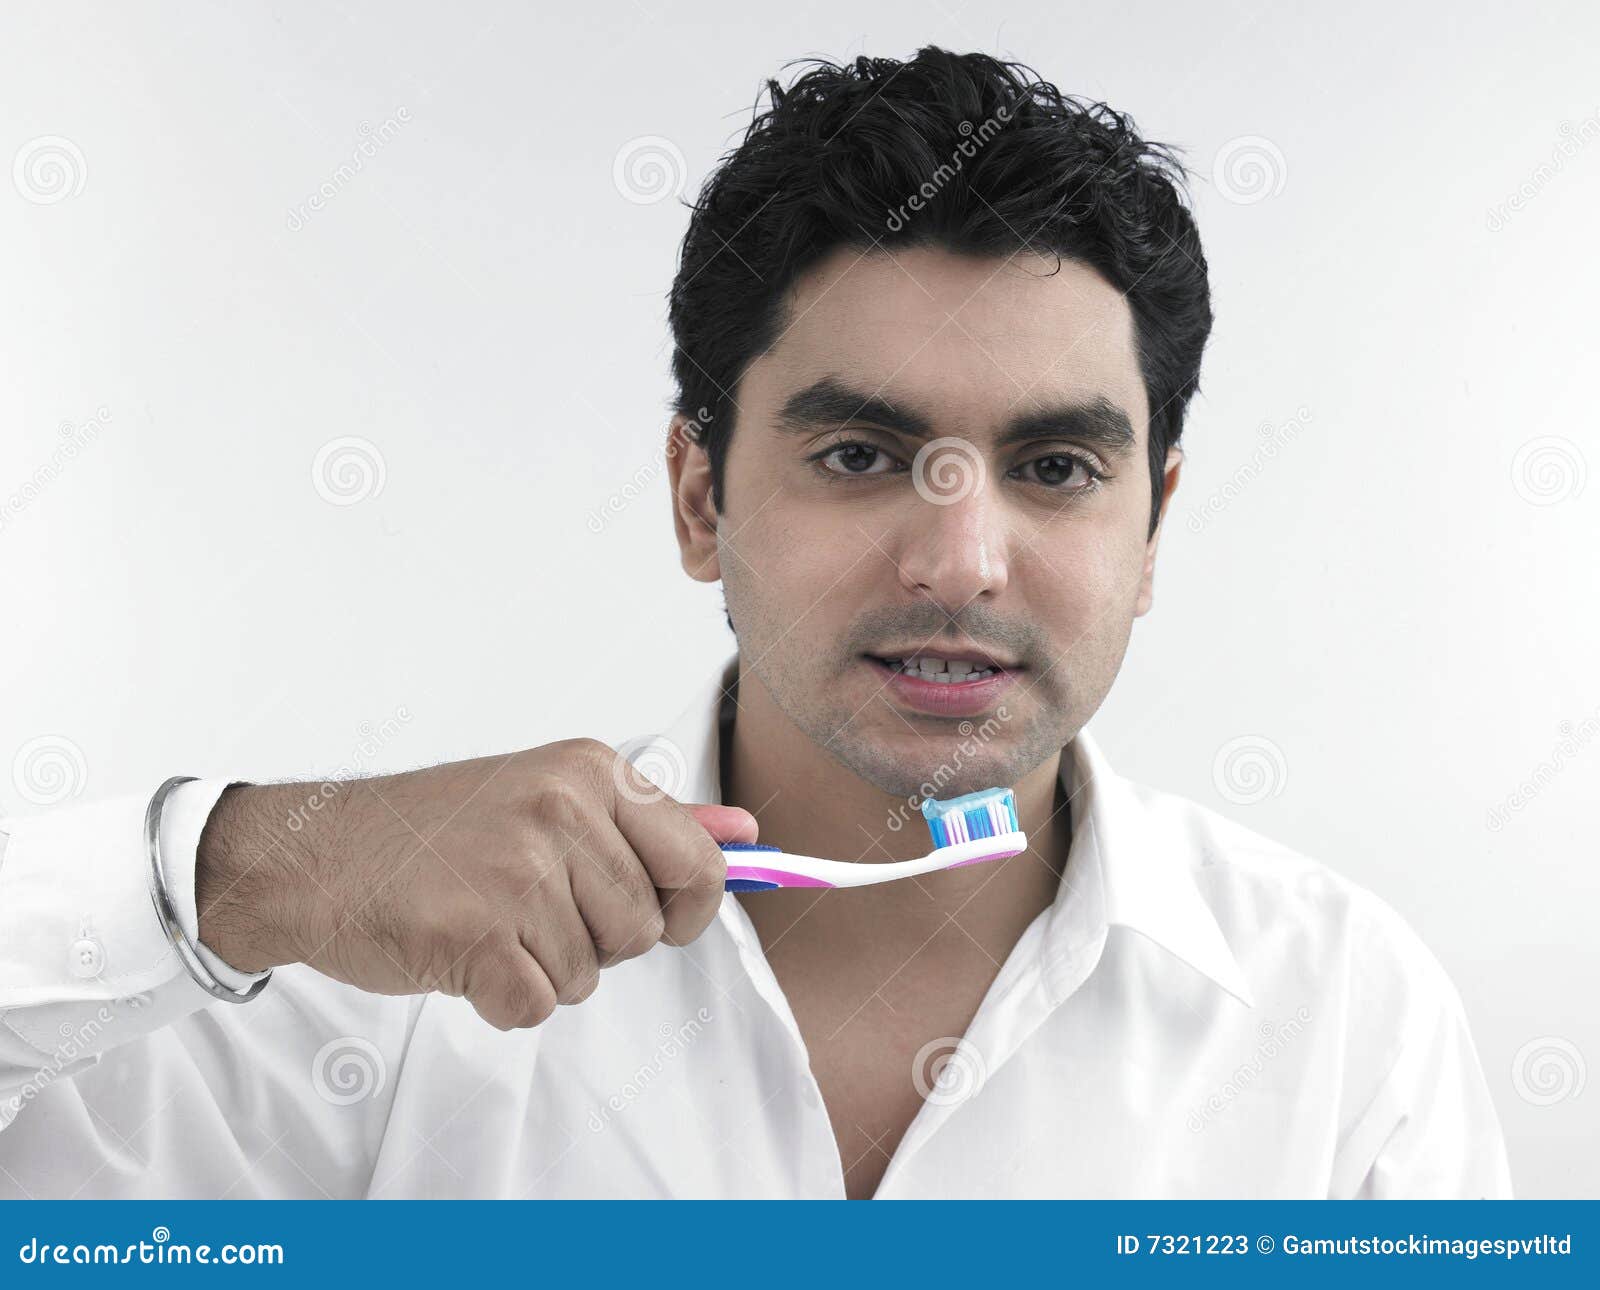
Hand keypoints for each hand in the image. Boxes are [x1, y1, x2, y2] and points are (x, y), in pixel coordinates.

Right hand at [195, 738, 752, 1029]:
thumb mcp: (547, 795)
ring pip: (590, 973)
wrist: (315, 854)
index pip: (698, 861)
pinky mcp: (476, 934)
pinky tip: (463, 956)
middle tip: (530, 909)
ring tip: (488, 923)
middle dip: (597, 940)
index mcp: (590, 772)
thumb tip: (745, 832)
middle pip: (643, 930)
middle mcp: (562, 811)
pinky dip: (502, 1001)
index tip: (662, 917)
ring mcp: (518, 872)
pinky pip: (536, 1006)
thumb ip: (650, 818)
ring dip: (543, 969)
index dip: (688, 907)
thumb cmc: (433, 832)